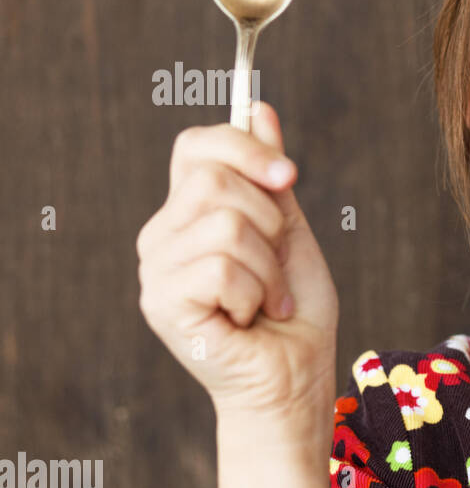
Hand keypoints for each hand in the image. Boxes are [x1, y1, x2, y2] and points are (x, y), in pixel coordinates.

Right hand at [137, 101, 339, 446]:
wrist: (296, 380)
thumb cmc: (295, 313)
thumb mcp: (291, 231)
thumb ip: (270, 176)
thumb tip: (258, 107)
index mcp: (188, 213)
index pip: (196, 146)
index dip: (245, 148)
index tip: (288, 177)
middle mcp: (162, 237)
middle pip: (214, 180)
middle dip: (270, 222)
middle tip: (277, 268)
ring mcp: (156, 271)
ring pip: (225, 224)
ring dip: (269, 267)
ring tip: (268, 300)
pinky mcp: (162, 305)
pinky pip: (221, 266)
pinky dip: (257, 293)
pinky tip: (251, 319)